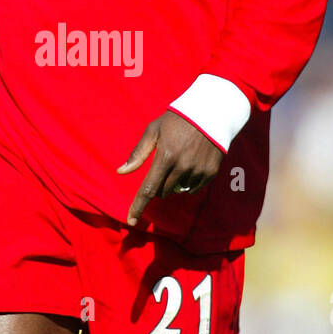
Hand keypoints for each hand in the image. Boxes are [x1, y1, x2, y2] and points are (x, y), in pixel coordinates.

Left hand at [116, 110, 222, 226]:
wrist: (211, 112)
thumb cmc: (176, 121)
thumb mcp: (153, 131)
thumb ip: (138, 154)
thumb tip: (121, 171)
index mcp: (165, 156)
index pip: (148, 189)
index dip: (138, 206)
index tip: (131, 221)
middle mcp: (182, 166)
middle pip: (163, 192)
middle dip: (159, 185)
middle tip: (163, 166)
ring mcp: (198, 170)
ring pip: (179, 191)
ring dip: (174, 183)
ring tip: (179, 162)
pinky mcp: (211, 172)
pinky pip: (194, 188)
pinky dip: (189, 182)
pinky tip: (191, 165)